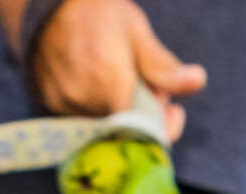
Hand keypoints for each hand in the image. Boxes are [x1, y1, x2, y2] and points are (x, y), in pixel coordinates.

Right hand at [29, 0, 204, 140]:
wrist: (47, 2)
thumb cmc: (98, 12)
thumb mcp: (136, 32)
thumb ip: (164, 67)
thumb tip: (197, 81)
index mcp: (109, 83)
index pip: (144, 130)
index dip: (164, 127)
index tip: (175, 111)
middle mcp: (83, 101)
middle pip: (127, 130)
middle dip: (146, 115)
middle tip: (149, 86)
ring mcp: (64, 106)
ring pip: (106, 128)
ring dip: (123, 113)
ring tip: (123, 80)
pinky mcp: (52, 106)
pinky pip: (86, 122)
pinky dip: (101, 111)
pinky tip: (103, 86)